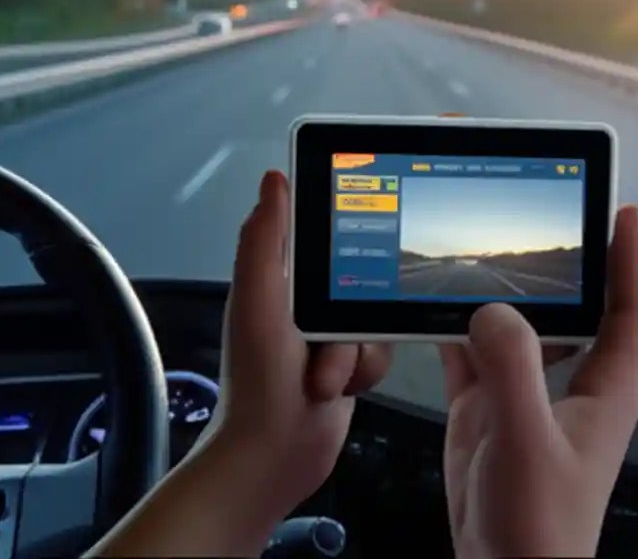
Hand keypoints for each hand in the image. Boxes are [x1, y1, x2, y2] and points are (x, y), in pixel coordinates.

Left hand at [211, 169, 391, 510]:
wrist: (275, 458)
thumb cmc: (258, 384)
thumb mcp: (258, 304)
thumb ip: (264, 241)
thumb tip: (274, 180)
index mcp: (274, 280)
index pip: (314, 234)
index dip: (337, 229)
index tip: (360, 232)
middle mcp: (299, 303)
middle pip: (357, 278)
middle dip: (350, 316)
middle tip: (325, 341)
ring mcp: (325, 336)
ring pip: (371, 317)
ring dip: (355, 351)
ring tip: (324, 377)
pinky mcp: (348, 365)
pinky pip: (379, 350)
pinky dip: (366, 370)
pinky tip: (340, 390)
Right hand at [439, 206, 637, 558]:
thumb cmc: (539, 527)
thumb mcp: (528, 440)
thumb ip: (513, 370)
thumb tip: (493, 310)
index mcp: (605, 391)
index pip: (630, 312)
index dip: (631, 261)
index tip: (621, 212)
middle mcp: (569, 387)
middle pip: (570, 308)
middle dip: (555, 265)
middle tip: (533, 217)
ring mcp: (525, 398)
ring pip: (514, 329)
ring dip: (495, 295)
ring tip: (474, 251)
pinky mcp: (485, 413)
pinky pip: (468, 356)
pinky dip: (450, 331)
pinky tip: (428, 308)